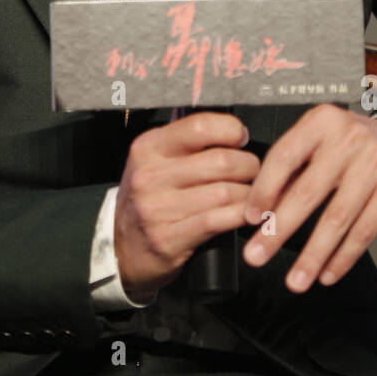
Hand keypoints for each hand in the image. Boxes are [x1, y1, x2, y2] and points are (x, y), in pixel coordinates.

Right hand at [114, 112, 260, 301]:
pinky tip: (246, 215)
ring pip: (225, 192)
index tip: (240, 139)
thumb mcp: (154, 162)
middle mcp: (149, 175)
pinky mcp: (168, 239)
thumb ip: (185, 142)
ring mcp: (157, 209)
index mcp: (148, 147)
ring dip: (249, 195)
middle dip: (249, 166)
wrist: (122, 250)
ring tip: (252, 195)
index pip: (200, 126)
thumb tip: (229, 125)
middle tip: (254, 173)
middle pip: (221, 160)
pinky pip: (218, 220)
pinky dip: (240, 216)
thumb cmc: (149, 200)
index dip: (230, 130)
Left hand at [242, 104, 376, 291]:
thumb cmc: (353, 148)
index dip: (264, 189)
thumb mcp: (321, 142)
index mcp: (322, 121)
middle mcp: (350, 137)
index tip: (249, 218)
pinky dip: (343, 258)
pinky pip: (364, 231)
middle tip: (257, 255)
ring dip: (312, 256)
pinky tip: (326, 274)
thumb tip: (258, 210)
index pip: (285, 156)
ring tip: (294, 280)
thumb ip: (293, 169)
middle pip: (307, 192)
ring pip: (336, 219)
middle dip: (278, 230)